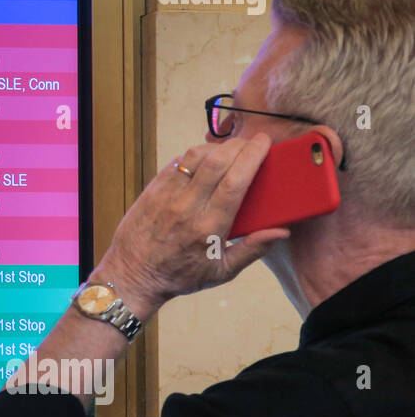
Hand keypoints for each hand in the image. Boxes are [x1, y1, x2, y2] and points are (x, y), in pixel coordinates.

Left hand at [94, 134, 289, 314]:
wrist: (133, 275)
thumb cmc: (180, 275)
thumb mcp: (221, 271)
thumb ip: (252, 249)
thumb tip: (281, 230)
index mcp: (208, 227)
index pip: (234, 182)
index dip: (251, 157)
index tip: (263, 143)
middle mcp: (186, 207)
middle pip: (216, 163)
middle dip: (238, 145)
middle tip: (251, 141)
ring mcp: (166, 196)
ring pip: (194, 158)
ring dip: (216, 147)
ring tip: (231, 147)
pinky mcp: (151, 191)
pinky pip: (176, 163)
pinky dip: (194, 155)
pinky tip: (205, 157)